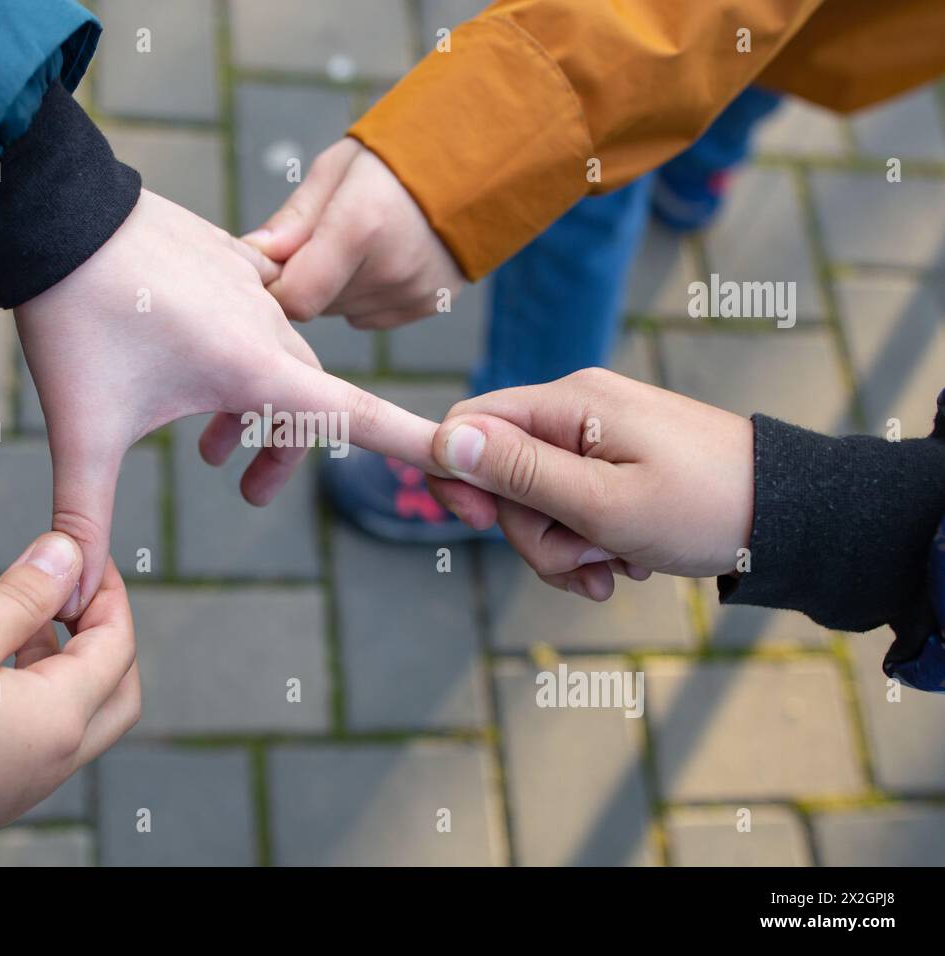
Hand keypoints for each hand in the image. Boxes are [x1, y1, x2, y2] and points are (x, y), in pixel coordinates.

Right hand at [0, 532, 138, 827]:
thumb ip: (21, 594)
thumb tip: (66, 553)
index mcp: (60, 719)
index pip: (118, 646)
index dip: (108, 594)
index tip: (84, 557)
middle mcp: (56, 759)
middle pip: (115, 691)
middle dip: (106, 637)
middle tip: (73, 594)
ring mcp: (28, 782)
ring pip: (78, 716)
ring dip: (66, 663)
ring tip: (25, 617)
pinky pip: (42, 737)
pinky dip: (39, 693)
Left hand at [16, 188, 440, 615]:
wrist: (52, 211)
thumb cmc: (72, 321)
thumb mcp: (83, 430)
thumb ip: (85, 515)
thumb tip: (76, 597)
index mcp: (251, 365)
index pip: (353, 415)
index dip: (408, 442)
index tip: (455, 454)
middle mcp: (267, 321)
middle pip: (309, 399)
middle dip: (285, 450)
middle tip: (241, 491)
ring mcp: (250, 283)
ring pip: (281, 356)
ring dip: (255, 407)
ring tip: (205, 445)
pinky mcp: (228, 256)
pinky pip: (260, 308)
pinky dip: (243, 350)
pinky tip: (196, 360)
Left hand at [244, 138, 463, 328]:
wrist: (482, 160)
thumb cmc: (399, 154)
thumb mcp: (339, 168)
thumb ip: (294, 218)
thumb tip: (254, 255)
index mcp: (362, 226)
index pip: (296, 297)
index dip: (275, 286)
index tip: (272, 264)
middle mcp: (390, 270)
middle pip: (316, 304)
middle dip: (305, 278)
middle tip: (319, 238)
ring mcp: (412, 292)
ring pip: (342, 312)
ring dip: (336, 287)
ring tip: (358, 242)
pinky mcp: (427, 305)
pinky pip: (370, 316)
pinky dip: (365, 294)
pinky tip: (383, 256)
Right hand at [427, 368, 754, 599]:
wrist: (792, 515)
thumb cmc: (702, 508)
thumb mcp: (601, 502)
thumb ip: (519, 472)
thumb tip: (443, 440)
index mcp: (569, 404)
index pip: (468, 423)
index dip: (457, 476)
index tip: (480, 524)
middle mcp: (578, 410)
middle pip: (502, 474)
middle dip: (531, 531)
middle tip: (583, 561)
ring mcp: (598, 437)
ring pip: (537, 500)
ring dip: (565, 547)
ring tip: (615, 569)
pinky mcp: (617, 462)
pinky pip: (573, 505)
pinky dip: (590, 542)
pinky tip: (627, 561)